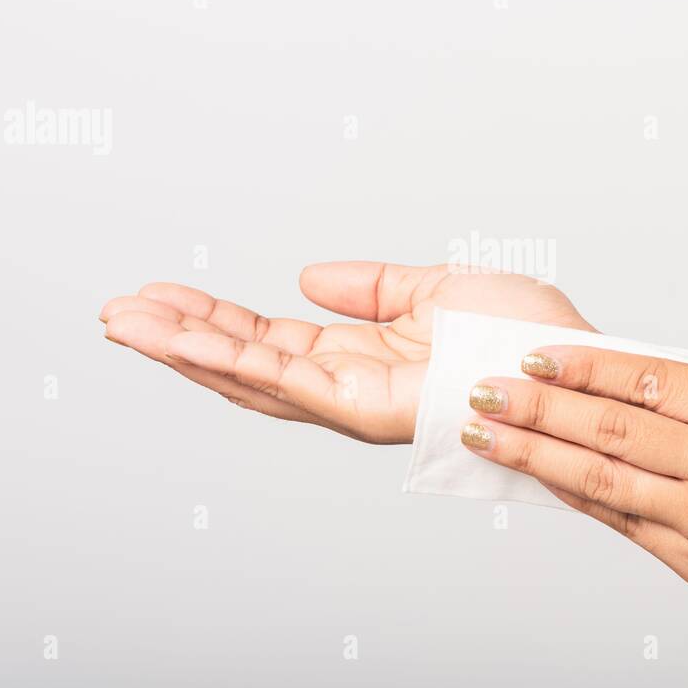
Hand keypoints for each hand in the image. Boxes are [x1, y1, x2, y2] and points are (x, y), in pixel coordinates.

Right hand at [99, 262, 593, 443]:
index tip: (161, 296)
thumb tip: (307, 279)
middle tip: (117, 312)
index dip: (212, 321)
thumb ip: (368, 288)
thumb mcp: (433, 288)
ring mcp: (357, 403)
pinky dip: (234, 363)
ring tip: (127, 323)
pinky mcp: (373, 409)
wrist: (571, 360)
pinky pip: (291, 384)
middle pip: (245, 367)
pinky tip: (187, 342)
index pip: (268, 342)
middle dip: (179, 339)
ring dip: (186, 351)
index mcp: (362, 359)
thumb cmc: (521, 334)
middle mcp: (351, 387)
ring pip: (254, 380)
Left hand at [456, 345, 687, 660]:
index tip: (538, 354)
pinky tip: (543, 481)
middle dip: (539, 404)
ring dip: (538, 453)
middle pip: (612, 427)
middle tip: (486, 389)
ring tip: (490, 434)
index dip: (585, 366)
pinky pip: (626, 525)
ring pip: (604, 478)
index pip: (649, 379)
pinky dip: (579, 500)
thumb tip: (660, 390)